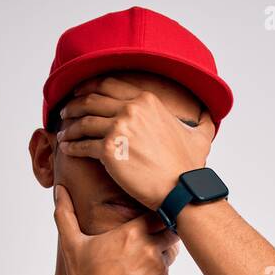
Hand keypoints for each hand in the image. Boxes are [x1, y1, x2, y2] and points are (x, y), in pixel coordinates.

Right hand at [52, 184, 177, 274]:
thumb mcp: (71, 243)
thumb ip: (66, 212)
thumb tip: (59, 189)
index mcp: (131, 233)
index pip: (158, 212)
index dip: (155, 213)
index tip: (147, 218)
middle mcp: (149, 249)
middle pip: (170, 230)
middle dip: (163, 232)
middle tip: (148, 238)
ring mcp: (159, 269)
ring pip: (170, 252)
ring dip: (160, 253)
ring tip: (139, 262)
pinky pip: (167, 273)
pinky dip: (157, 274)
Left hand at [57, 76, 214, 209]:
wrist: (181, 188)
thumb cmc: (189, 167)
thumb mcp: (199, 136)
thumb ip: (202, 121)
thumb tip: (211, 114)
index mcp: (147, 100)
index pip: (109, 86)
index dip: (90, 88)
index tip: (80, 94)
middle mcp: (131, 109)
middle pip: (92, 101)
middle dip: (74, 105)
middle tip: (65, 112)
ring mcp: (119, 128)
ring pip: (84, 122)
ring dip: (70, 127)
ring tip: (63, 132)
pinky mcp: (109, 150)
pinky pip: (82, 145)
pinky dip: (71, 146)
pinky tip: (66, 149)